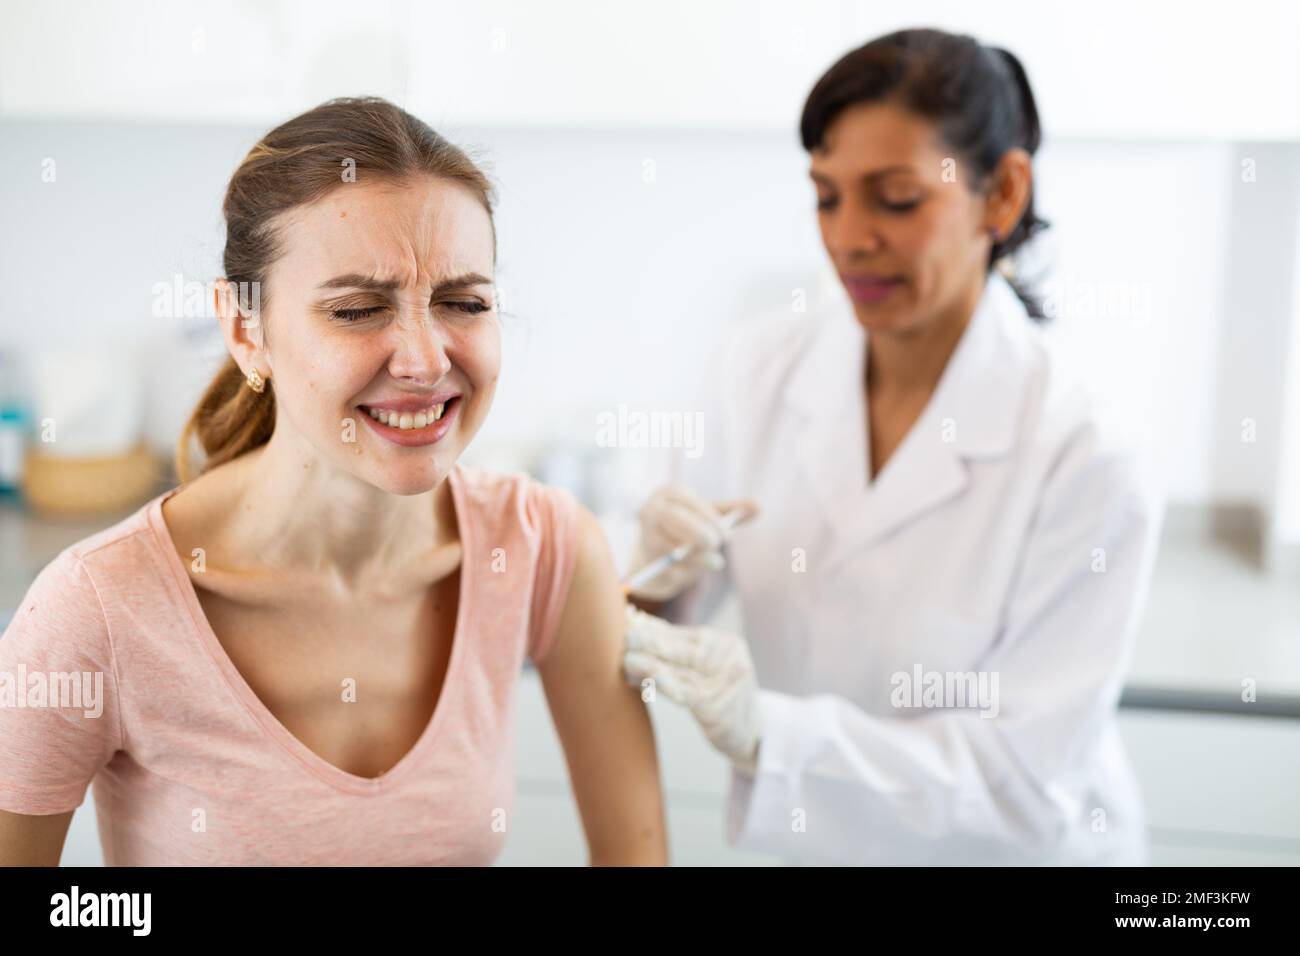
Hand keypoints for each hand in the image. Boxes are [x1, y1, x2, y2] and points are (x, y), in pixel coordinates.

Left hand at [622, 605, 759, 770]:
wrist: (750, 731)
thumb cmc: (718, 692)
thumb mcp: (706, 665)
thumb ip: (677, 646)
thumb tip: (637, 621)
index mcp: (724, 643)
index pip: (682, 633)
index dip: (652, 629)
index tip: (628, 624)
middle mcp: (728, 659)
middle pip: (680, 648)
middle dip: (650, 642)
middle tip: (626, 640)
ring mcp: (724, 683)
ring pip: (678, 670)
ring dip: (648, 665)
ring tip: (627, 662)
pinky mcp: (717, 709)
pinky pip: (683, 693)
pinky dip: (661, 684)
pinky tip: (643, 682)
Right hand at [627, 486, 757, 602]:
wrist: (657, 554)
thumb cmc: (687, 527)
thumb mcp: (709, 516)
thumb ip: (732, 511)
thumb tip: (758, 506)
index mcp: (668, 493)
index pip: (689, 503)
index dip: (710, 519)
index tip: (728, 534)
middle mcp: (650, 511)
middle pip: (674, 519)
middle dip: (700, 534)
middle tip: (718, 545)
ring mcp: (645, 537)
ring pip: (671, 547)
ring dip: (698, 557)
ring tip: (716, 563)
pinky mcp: (646, 562)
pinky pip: (670, 569)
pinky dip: (688, 572)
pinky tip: (695, 571)